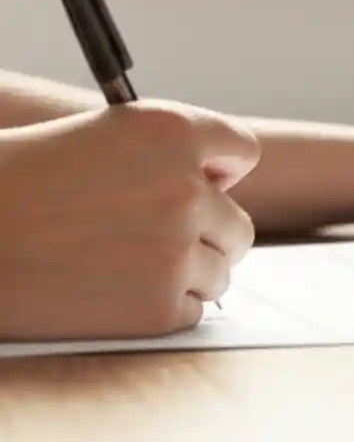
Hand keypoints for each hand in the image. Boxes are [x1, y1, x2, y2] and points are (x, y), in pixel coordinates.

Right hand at [0, 101, 259, 340]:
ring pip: (220, 271)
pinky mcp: (159, 307)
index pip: (242, 151)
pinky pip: (191, 311)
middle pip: (237, 224)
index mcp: (169, 131)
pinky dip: (160, 308)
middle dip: (203, 233)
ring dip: (184, 273)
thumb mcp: (97, 137)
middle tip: (146, 238)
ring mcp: (177, 250)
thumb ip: (167, 153)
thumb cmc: (17, 182)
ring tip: (122, 264)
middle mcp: (186, 187)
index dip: (218, 171)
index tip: (201, 184)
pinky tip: (113, 292)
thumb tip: (222, 185)